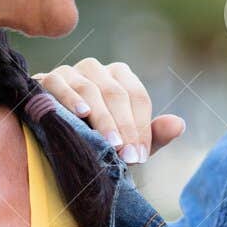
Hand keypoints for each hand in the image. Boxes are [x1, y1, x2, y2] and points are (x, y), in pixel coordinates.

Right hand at [33, 58, 184, 163]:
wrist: (54, 139)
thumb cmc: (94, 139)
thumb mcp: (126, 143)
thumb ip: (153, 136)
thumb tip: (179, 124)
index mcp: (120, 77)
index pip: (137, 97)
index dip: (141, 127)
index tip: (140, 157)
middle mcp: (97, 69)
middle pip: (116, 94)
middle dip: (124, 127)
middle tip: (127, 157)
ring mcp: (71, 71)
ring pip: (91, 90)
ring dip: (103, 118)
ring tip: (111, 143)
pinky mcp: (47, 78)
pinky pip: (60, 84)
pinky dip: (71, 98)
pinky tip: (82, 115)